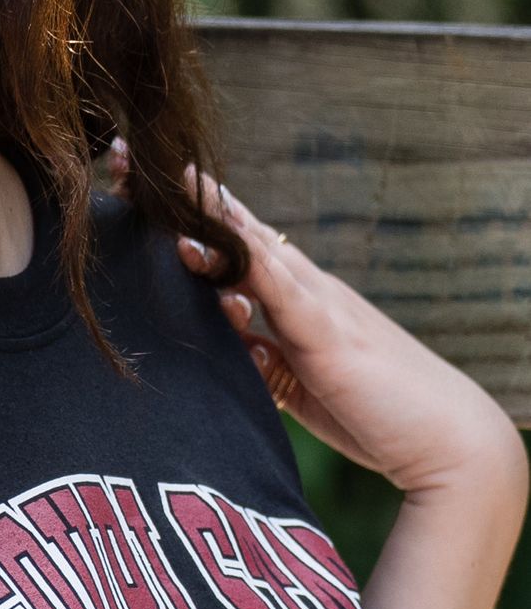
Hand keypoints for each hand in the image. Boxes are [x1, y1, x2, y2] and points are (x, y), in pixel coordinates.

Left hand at [171, 170, 525, 503]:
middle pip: (248, 241)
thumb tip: (236, 349)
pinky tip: (229, 240)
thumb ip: (267, 364)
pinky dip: (254, 265)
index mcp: (302, 306)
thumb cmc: (378, 414)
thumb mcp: (303, 387)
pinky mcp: (329, 336)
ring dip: (219, 226)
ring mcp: (322, 309)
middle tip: (161, 169)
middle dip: (204, 207)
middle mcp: (311, 296)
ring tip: (182, 192)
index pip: (247, 255)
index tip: (167, 194)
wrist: (446, 440)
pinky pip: (284, 293)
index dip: (208, 225)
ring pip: (261, 255)